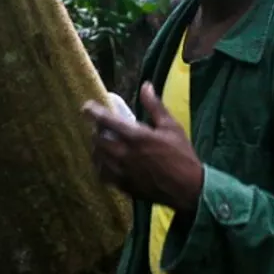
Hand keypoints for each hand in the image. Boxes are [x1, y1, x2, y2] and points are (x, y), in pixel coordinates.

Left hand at [82, 82, 203, 213]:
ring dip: (96, 149)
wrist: (188, 188)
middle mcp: (125, 154)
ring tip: (101, 144)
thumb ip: (155, 106)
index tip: (86, 107)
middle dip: (95, 132)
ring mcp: (123, 172)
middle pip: (98, 141)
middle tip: (99, 127)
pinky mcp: (124, 186)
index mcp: (137, 137)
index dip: (94, 112)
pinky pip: (103, 175)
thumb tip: (146, 85)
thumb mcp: (171, 126)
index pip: (108, 121)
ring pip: (98, 158)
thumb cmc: (182, 155)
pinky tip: (105, 163)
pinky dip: (101, 166)